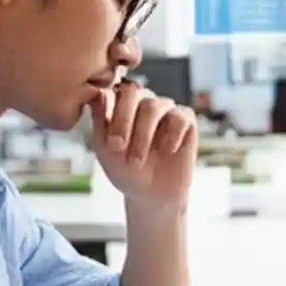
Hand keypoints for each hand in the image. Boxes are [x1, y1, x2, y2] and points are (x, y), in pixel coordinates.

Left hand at [90, 79, 197, 211]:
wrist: (152, 194)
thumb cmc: (125, 170)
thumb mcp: (105, 149)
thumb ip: (100, 120)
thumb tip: (99, 93)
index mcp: (119, 103)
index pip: (114, 91)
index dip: (110, 112)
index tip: (110, 143)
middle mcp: (142, 101)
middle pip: (134, 92)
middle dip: (124, 120)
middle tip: (118, 147)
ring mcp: (165, 108)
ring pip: (155, 105)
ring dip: (143, 134)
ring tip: (137, 160)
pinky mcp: (186, 119)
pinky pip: (180, 117)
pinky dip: (172, 136)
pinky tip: (167, 151)